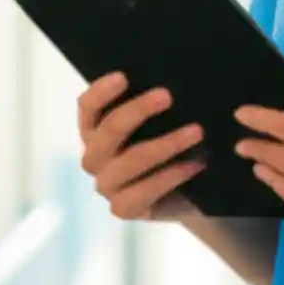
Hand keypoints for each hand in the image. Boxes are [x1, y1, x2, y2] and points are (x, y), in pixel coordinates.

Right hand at [77, 72, 204, 220]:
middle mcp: (94, 157)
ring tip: (196, 132)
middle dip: (137, 111)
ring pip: (127, 162)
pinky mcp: (123, 209)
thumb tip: (166, 78)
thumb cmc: (175, 144)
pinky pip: (141, 193)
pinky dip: (169, 177)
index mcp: (95, 129)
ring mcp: (107, 185)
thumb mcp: (165, 119)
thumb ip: (157, 103)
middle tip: (167, 96)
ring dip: (164, 145)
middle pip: (107, 132)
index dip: (100, 91)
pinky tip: (194, 165)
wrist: (192, 190)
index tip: (124, 76)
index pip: (87, 107)